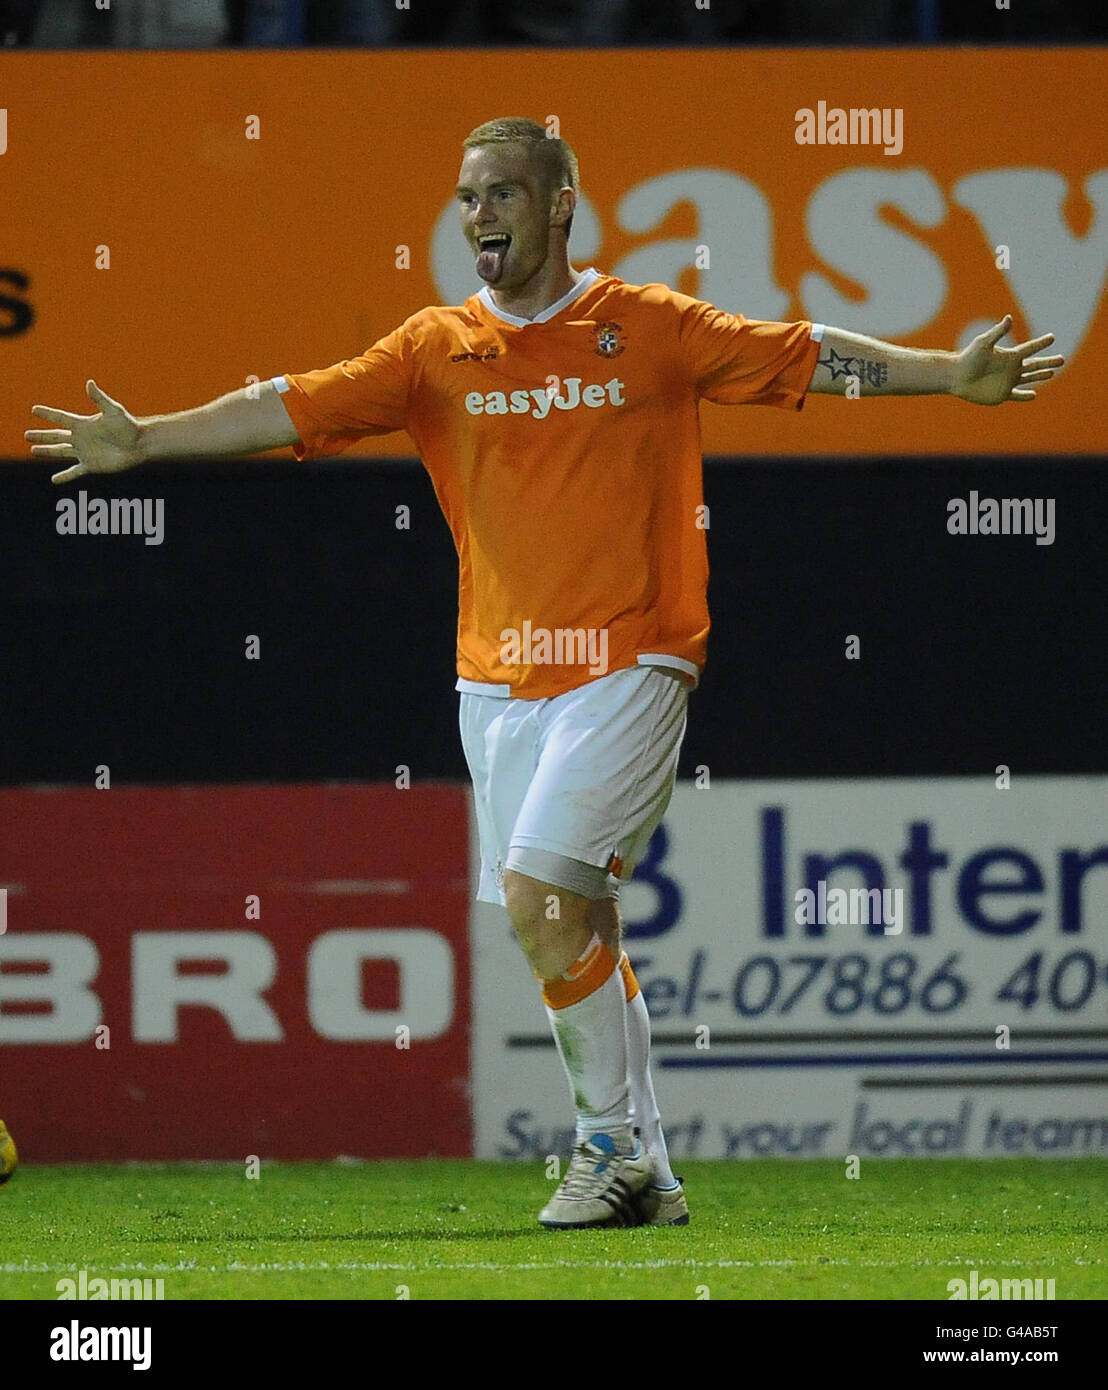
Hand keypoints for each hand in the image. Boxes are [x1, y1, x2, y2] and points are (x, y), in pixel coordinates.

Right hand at [26, 380, 144, 482]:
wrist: (140, 445)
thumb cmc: (129, 426)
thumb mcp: (113, 411)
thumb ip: (99, 398)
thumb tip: (89, 383)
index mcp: (83, 424)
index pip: (60, 417)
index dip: (47, 414)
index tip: (34, 409)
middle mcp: (81, 438)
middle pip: (56, 436)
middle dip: (41, 435)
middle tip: (26, 435)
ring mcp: (85, 452)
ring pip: (60, 452)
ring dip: (47, 452)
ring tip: (33, 450)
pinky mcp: (91, 465)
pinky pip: (74, 472)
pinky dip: (64, 476)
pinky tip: (54, 480)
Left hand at [950, 316, 1064, 404]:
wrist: (956, 376)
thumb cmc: (968, 358)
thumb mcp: (984, 343)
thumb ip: (998, 332)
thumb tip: (1009, 318)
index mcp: (1009, 356)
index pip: (1030, 349)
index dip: (1041, 343)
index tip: (1052, 337)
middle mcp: (1011, 368)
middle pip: (1034, 365)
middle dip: (1048, 362)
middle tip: (1062, 359)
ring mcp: (1007, 382)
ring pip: (1029, 379)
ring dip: (1041, 376)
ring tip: (1053, 373)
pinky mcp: (1001, 395)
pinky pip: (1016, 396)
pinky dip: (1025, 396)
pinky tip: (1033, 395)